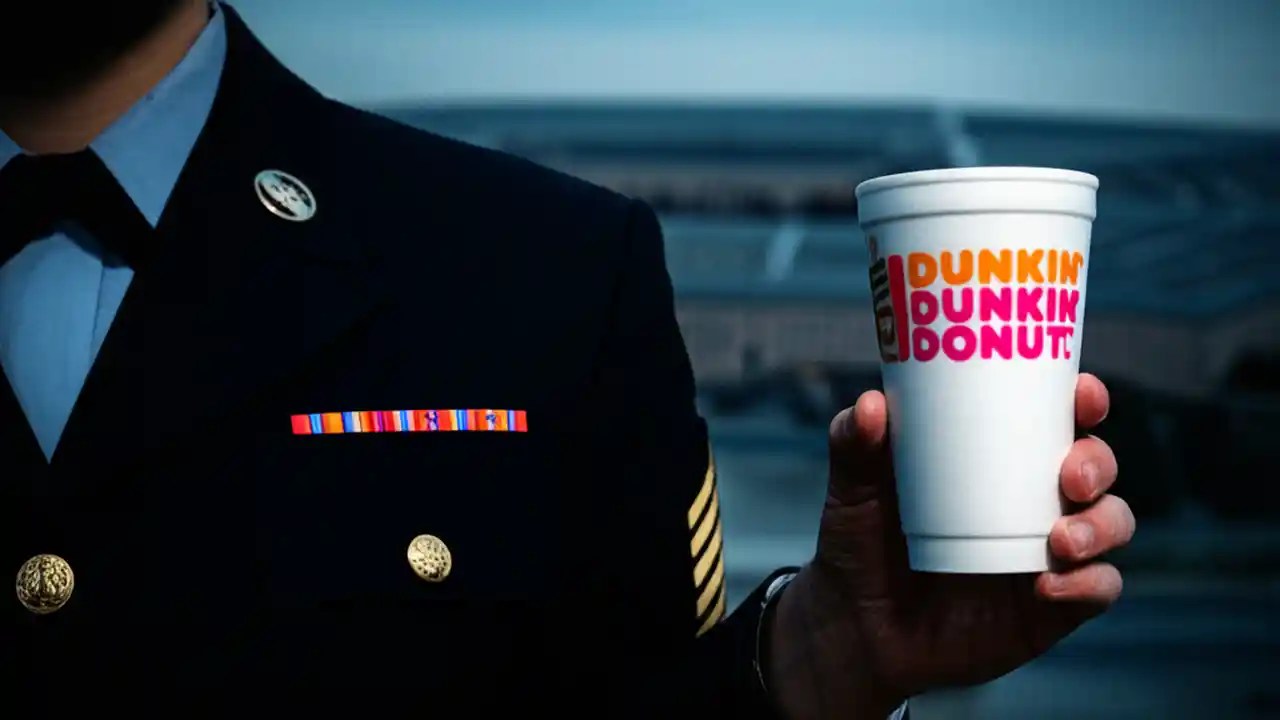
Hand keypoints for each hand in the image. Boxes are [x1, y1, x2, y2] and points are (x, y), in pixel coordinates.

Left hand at [767, 373, 1134, 718]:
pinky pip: (1099, 588)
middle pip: (1096, 464)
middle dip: (1097, 462)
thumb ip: (853, 445)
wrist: (859, 627)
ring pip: (1111, 522)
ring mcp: (1050, 552)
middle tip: (1070, 476)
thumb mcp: (853, 490)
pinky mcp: (1055, 604)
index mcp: (998, 457)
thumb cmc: (861, 543)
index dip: (1083, 400)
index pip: (1055, 417)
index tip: (1082, 394)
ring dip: (1102, 524)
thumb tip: (871, 405)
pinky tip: (1049, 585)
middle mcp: (1034, 498)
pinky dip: (1088, 583)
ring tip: (1061, 540)